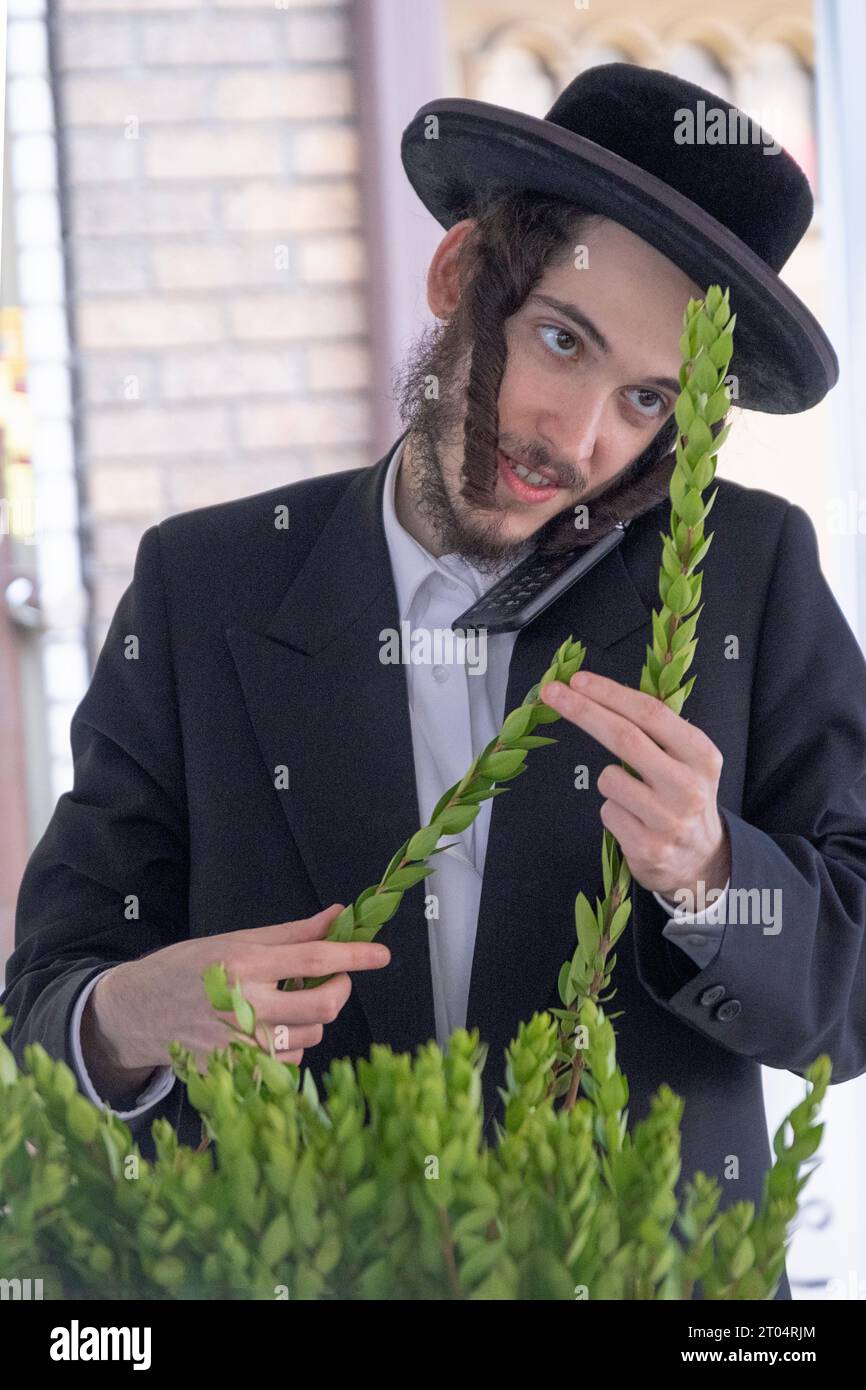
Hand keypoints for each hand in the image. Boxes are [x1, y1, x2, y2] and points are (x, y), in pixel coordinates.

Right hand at [85, 904, 390, 1077]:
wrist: (137, 1012)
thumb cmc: (188, 968)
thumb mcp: (236, 940)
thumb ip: (292, 933)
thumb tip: (339, 916)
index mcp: (244, 964)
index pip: (315, 958)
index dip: (355, 956)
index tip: (382, 954)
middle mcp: (243, 1006)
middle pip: (324, 1006)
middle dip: (339, 990)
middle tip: (332, 978)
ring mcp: (239, 1046)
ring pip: (311, 1035)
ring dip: (312, 1017)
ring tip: (284, 1002)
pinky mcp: (236, 1074)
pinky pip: (289, 1061)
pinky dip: (290, 1044)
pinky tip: (267, 1029)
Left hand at [541, 669, 730, 903]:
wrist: (701, 858)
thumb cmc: (682, 796)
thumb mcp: (686, 760)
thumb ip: (654, 732)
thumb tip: (596, 693)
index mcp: (700, 755)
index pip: (650, 713)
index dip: (610, 693)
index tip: (577, 679)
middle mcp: (688, 786)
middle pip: (624, 737)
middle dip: (583, 711)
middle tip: (552, 692)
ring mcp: (668, 820)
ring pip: (609, 779)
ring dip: (608, 780)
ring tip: (632, 795)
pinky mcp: (648, 848)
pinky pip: (607, 812)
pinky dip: (612, 811)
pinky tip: (634, 822)